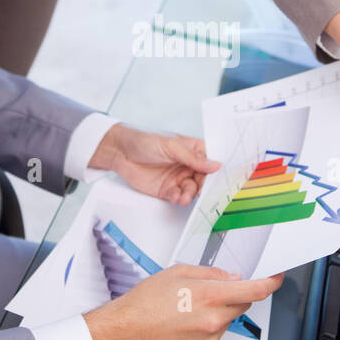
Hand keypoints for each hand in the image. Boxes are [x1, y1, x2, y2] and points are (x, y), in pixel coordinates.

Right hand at [83, 264, 283, 339]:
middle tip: (211, 289)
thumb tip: (231, 278)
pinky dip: (206, 326)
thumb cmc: (144, 302)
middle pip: (242, 304)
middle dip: (235, 294)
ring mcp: (209, 339)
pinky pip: (214, 334)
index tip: (276, 278)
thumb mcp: (178, 273)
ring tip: (186, 308)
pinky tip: (183, 321)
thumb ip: (210, 274)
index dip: (270, 283)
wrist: (125, 331)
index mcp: (210, 296)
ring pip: (226, 320)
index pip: (254, 290)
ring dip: (217, 311)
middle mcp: (214, 320)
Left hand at [87, 123, 220, 202]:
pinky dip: (179, 198)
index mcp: (191, 150)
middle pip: (203, 178)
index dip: (216, 169)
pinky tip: (176, 197)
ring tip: (184, 196)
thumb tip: (215, 165)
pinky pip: (178, 196)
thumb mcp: (171, 146)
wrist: (120, 152)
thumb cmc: (144, 141)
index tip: (220, 178)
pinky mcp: (166, 190)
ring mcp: (177, 178)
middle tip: (202, 191)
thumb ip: (193, 158)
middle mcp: (187, 165)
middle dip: (204, 186)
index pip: (210, 160)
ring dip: (190, 194)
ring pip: (192, 190)